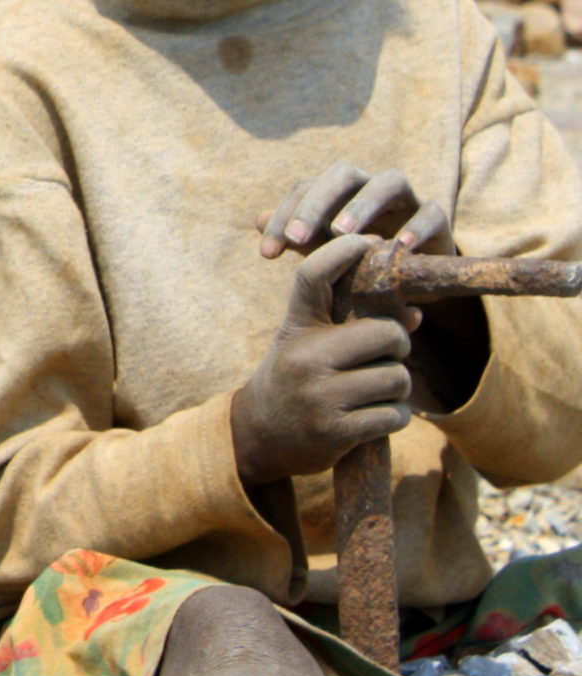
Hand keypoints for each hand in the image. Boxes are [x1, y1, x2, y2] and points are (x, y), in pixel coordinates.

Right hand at [233, 233, 417, 486]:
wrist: (259, 435)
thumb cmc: (295, 377)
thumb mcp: (305, 341)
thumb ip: (349, 322)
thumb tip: (415, 313)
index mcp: (295, 328)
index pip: (313, 277)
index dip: (343, 252)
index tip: (369, 241)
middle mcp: (304, 358)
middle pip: (385, 334)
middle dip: (397, 346)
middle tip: (387, 356)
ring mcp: (319, 396)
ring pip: (397, 378)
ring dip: (397, 388)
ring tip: (374, 392)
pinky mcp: (336, 431)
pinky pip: (395, 415)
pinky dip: (394, 417)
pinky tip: (372, 418)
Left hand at [257, 164, 452, 259]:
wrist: (410, 276)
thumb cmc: (360, 258)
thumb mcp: (325, 251)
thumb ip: (296, 235)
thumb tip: (256, 219)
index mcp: (338, 190)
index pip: (305, 189)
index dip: (283, 217)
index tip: (267, 253)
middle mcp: (370, 185)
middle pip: (342, 175)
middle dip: (316, 204)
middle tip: (297, 238)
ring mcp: (407, 199)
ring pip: (389, 182)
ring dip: (363, 205)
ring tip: (342, 234)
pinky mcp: (438, 218)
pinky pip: (431, 213)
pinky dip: (416, 227)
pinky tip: (399, 247)